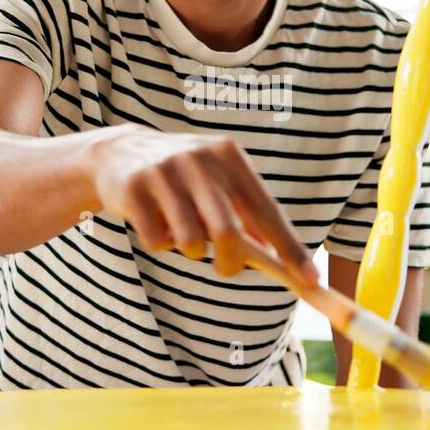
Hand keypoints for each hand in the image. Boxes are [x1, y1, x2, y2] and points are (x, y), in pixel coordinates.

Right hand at [86, 124, 317, 284]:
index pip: (267, 210)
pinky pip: (157, 241)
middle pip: (227, 232)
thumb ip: (247, 211)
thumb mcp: (218, 180)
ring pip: (190, 242)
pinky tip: (152, 220)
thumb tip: (275, 255)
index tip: (310, 280)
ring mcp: (164, 171)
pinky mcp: (134, 188)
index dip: (289, 249)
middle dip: (230, 262)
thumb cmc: (184, 175)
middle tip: (225, 269)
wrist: (120, 150)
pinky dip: (159, 242)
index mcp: (228, 155)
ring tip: (180, 231)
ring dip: (189, 250)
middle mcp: (199, 158)